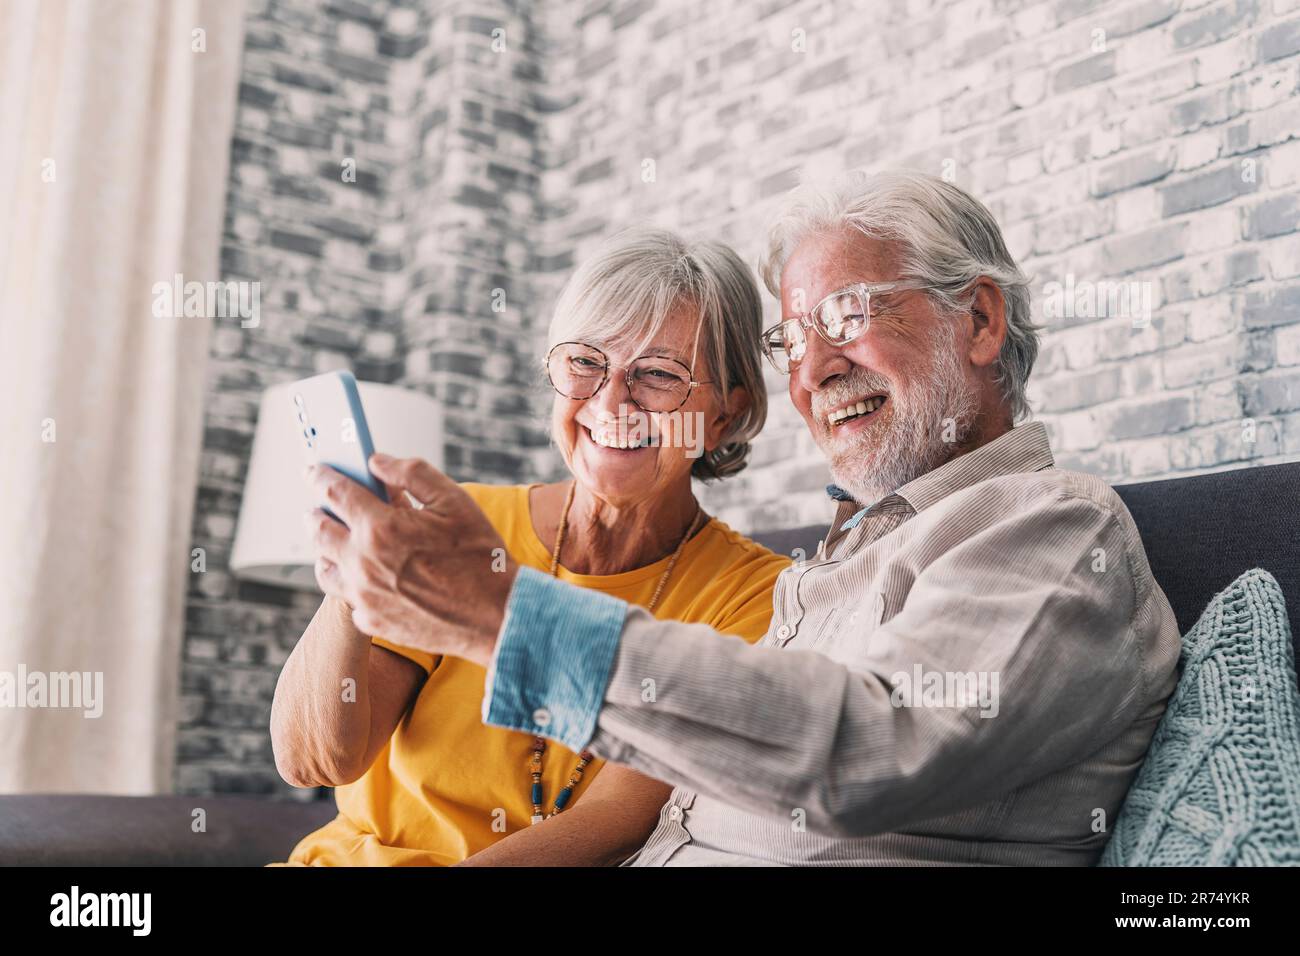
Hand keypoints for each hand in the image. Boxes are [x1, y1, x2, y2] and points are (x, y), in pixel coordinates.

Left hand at [305, 454, 516, 666]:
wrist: (496, 615)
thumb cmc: (480, 556)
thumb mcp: (454, 501)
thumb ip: (412, 473)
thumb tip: (378, 461)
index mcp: (381, 527)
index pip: (336, 493)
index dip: (321, 477)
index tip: (314, 471)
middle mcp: (363, 562)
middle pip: (320, 531)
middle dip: (316, 513)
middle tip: (319, 507)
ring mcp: (364, 595)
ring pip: (324, 568)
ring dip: (326, 550)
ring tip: (335, 543)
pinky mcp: (371, 620)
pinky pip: (348, 597)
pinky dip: (351, 583)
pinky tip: (365, 577)